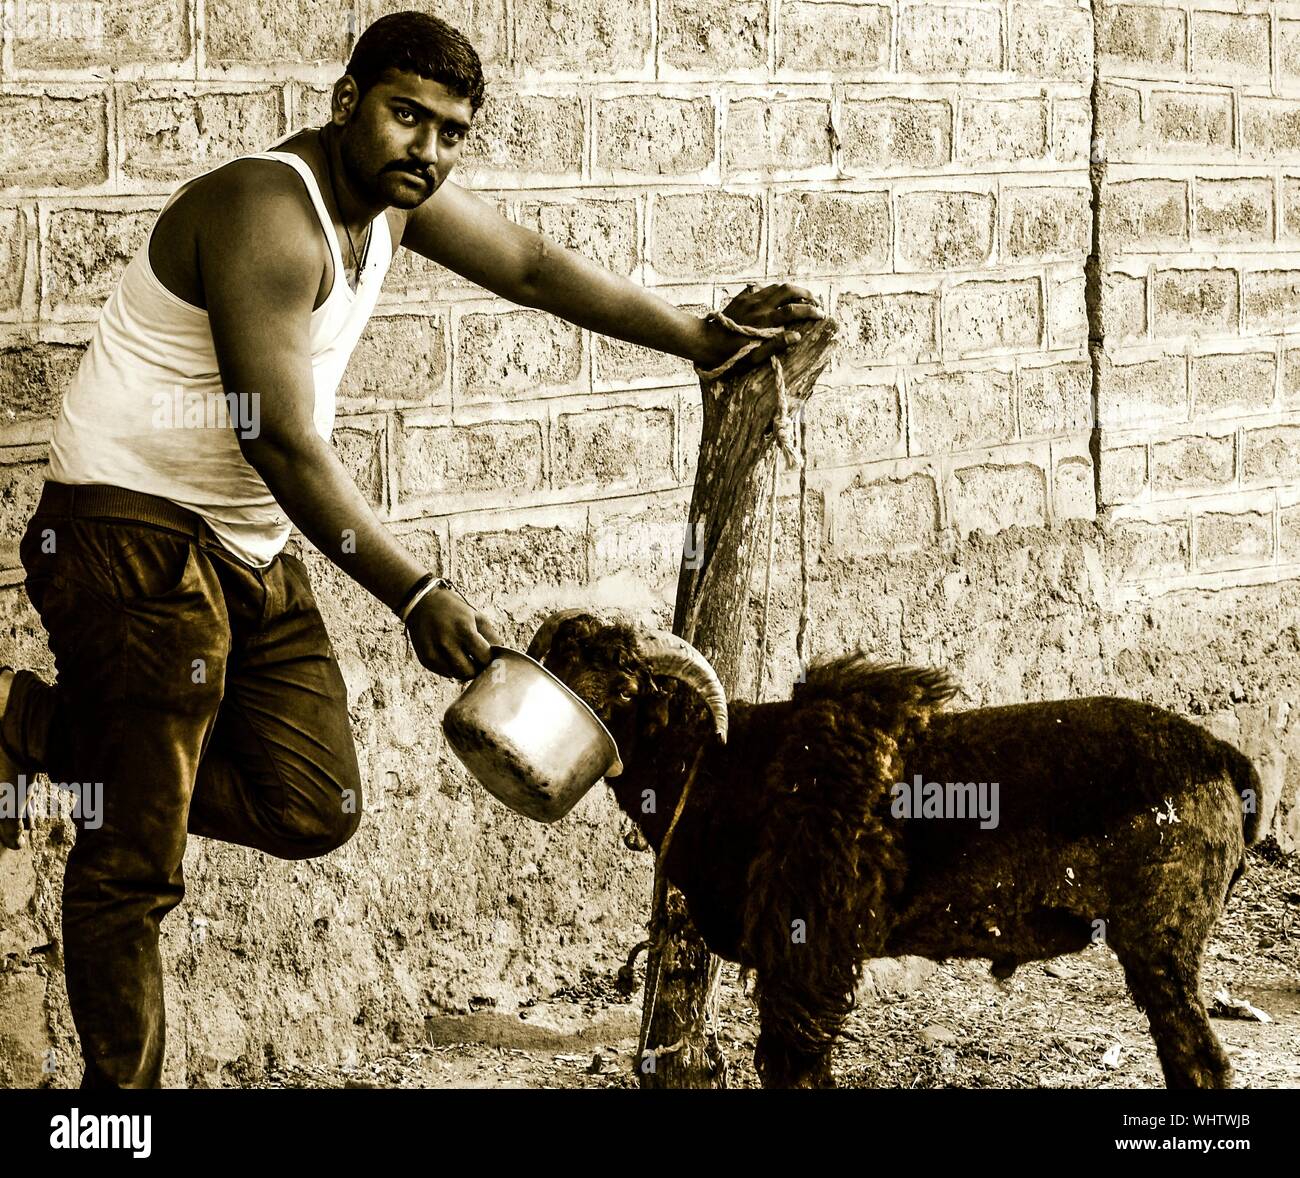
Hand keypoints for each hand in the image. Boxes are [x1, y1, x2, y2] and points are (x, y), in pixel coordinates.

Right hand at [406, 589, 504, 680]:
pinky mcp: (425, 658)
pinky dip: (451, 668)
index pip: (484, 658)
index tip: (489, 658)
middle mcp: (448, 643)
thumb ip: (490, 635)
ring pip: (456, 675)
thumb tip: (501, 654)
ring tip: (466, 661)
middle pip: (469, 672)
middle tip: (478, 663)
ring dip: (464, 671)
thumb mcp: (476, 616)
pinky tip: (452, 657)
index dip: (489, 660)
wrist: (422, 603)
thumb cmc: (454, 609)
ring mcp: (435, 652)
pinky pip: (444, 672)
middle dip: (477, 670)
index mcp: (464, 630)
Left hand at [706, 282, 825, 375]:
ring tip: (799, 298)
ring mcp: (749, 300)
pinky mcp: (740, 298)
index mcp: (765, 321)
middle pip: (788, 290)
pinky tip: (771, 297)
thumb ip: (776, 345)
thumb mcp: (754, 356)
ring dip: (790, 290)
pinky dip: (769, 290)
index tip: (822, 315)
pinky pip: (758, 288)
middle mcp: (759, 306)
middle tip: (815, 301)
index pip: (794, 310)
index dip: (811, 311)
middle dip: (805, 293)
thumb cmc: (730, 355)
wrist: (705, 342)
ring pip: (775, 287)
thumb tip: (797, 337)